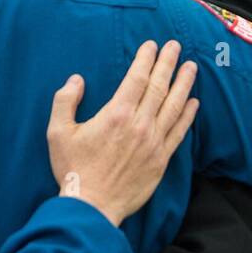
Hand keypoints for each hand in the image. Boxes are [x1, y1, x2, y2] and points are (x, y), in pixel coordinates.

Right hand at [47, 40, 199, 226]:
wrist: (92, 206)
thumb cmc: (73, 169)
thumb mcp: (57, 132)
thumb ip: (65, 101)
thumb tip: (76, 80)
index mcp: (115, 115)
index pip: (136, 79)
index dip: (146, 59)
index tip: (152, 45)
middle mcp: (139, 125)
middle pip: (159, 87)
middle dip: (168, 63)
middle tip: (176, 46)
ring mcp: (153, 143)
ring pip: (174, 107)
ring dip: (184, 85)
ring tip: (191, 67)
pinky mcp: (161, 160)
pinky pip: (179, 133)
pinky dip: (188, 116)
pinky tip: (194, 103)